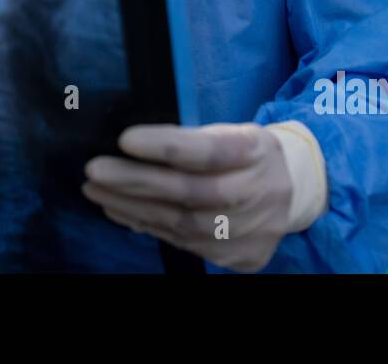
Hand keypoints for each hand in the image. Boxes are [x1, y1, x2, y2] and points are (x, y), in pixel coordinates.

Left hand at [83, 123, 292, 272]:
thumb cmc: (245, 154)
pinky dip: (147, 225)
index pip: (210, 150)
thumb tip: (129, 144)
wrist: (292, 191)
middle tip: (95, 171)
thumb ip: (189, 138)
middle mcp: (258, 193)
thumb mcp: (230, 131)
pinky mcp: (241, 257)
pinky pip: (184, 244)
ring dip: (132, 207)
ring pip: (182, 225)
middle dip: (136, 182)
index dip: (166, 146)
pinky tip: (120, 210)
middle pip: (191, 192)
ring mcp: (251, 231)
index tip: (125, 139)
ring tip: (98, 191)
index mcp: (256, 151)